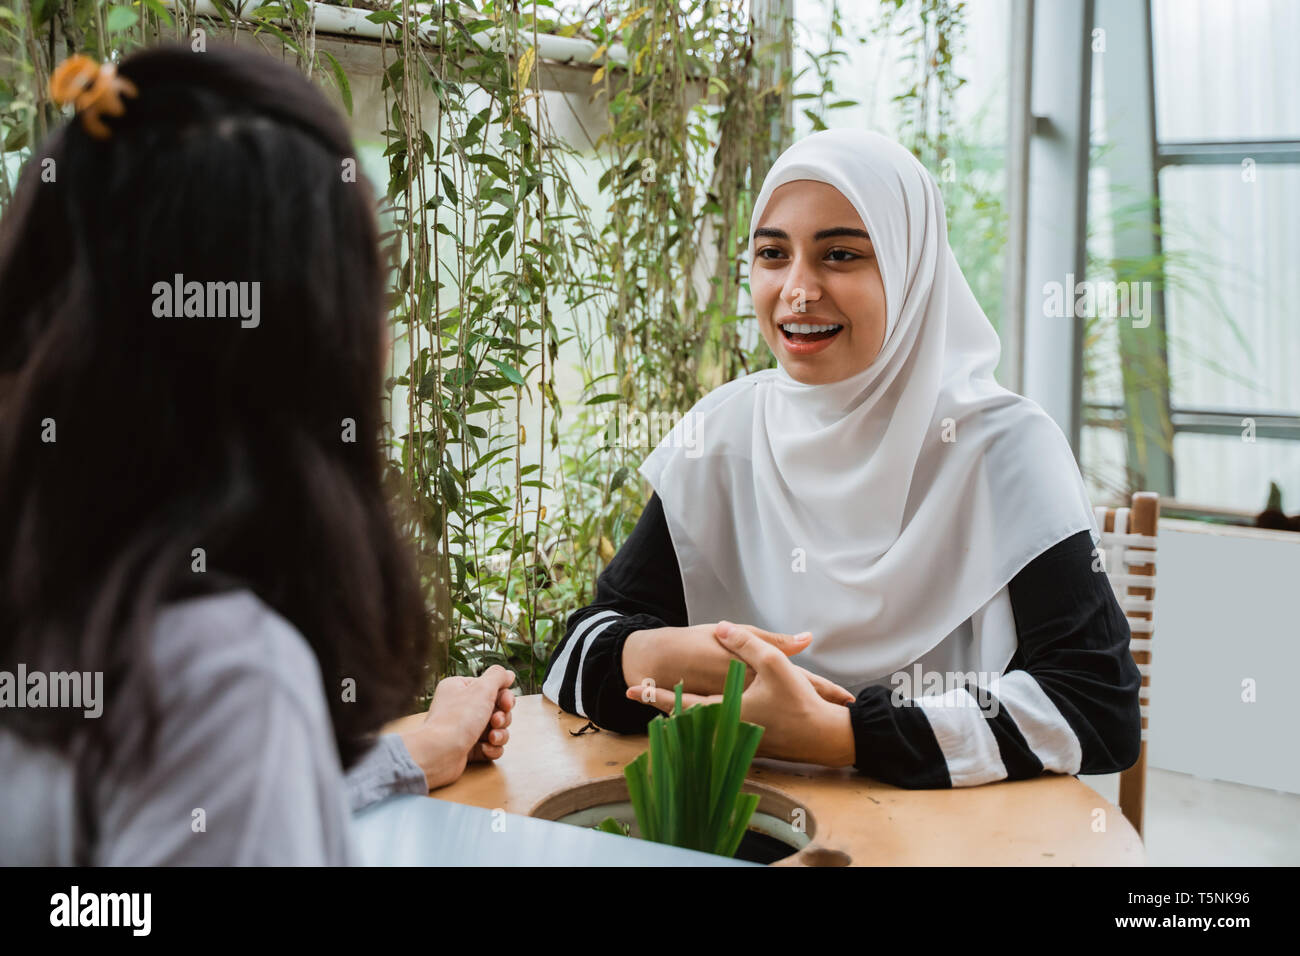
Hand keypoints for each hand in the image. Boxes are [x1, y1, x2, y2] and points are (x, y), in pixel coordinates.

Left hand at [400, 665, 515, 789]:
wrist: (439, 754)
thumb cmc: (457, 719)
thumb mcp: (482, 689)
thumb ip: (498, 676)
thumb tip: (508, 674)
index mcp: (459, 688)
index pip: (490, 687)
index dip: (504, 696)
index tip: (506, 704)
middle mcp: (460, 706)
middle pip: (496, 709)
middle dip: (502, 717)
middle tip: (495, 721)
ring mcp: (463, 728)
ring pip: (496, 729)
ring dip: (500, 734)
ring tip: (492, 738)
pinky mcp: (467, 748)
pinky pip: (490, 746)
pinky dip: (491, 748)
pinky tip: (485, 749)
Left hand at [627, 622, 855, 766]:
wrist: (824, 738)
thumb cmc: (799, 702)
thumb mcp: (774, 664)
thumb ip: (745, 643)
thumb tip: (721, 627)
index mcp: (726, 710)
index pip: (680, 703)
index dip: (652, 694)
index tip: (627, 688)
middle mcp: (726, 729)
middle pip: (684, 717)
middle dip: (661, 703)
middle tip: (636, 691)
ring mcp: (735, 739)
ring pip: (698, 725)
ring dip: (680, 712)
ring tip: (659, 698)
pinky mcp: (747, 743)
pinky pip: (715, 729)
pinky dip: (701, 720)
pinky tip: (700, 710)